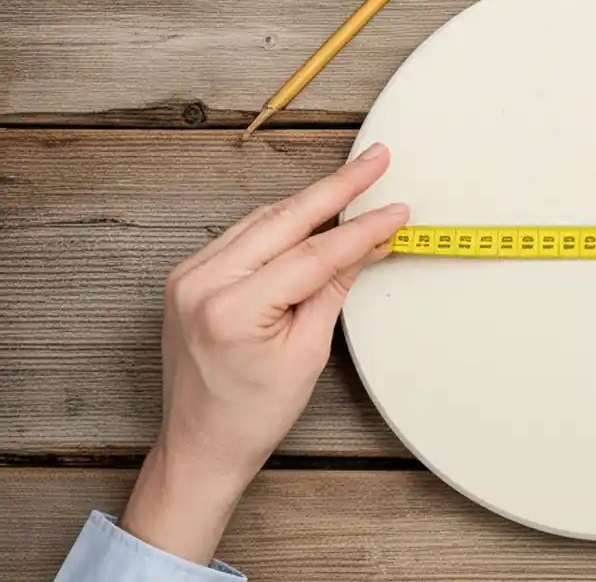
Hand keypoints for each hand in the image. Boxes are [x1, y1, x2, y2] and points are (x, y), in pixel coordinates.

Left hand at [121, 142, 408, 563]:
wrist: (201, 444)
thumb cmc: (251, 414)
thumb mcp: (308, 351)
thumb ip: (334, 287)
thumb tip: (367, 244)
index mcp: (232, 308)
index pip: (313, 253)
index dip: (362, 229)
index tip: (397, 211)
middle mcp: (202, 282)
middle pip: (285, 220)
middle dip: (337, 187)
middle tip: (376, 160)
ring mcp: (190, 275)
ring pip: (264, 220)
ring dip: (311, 200)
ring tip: (355, 178)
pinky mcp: (190, 275)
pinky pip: (244, 234)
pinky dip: (282, 221)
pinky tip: (312, 210)